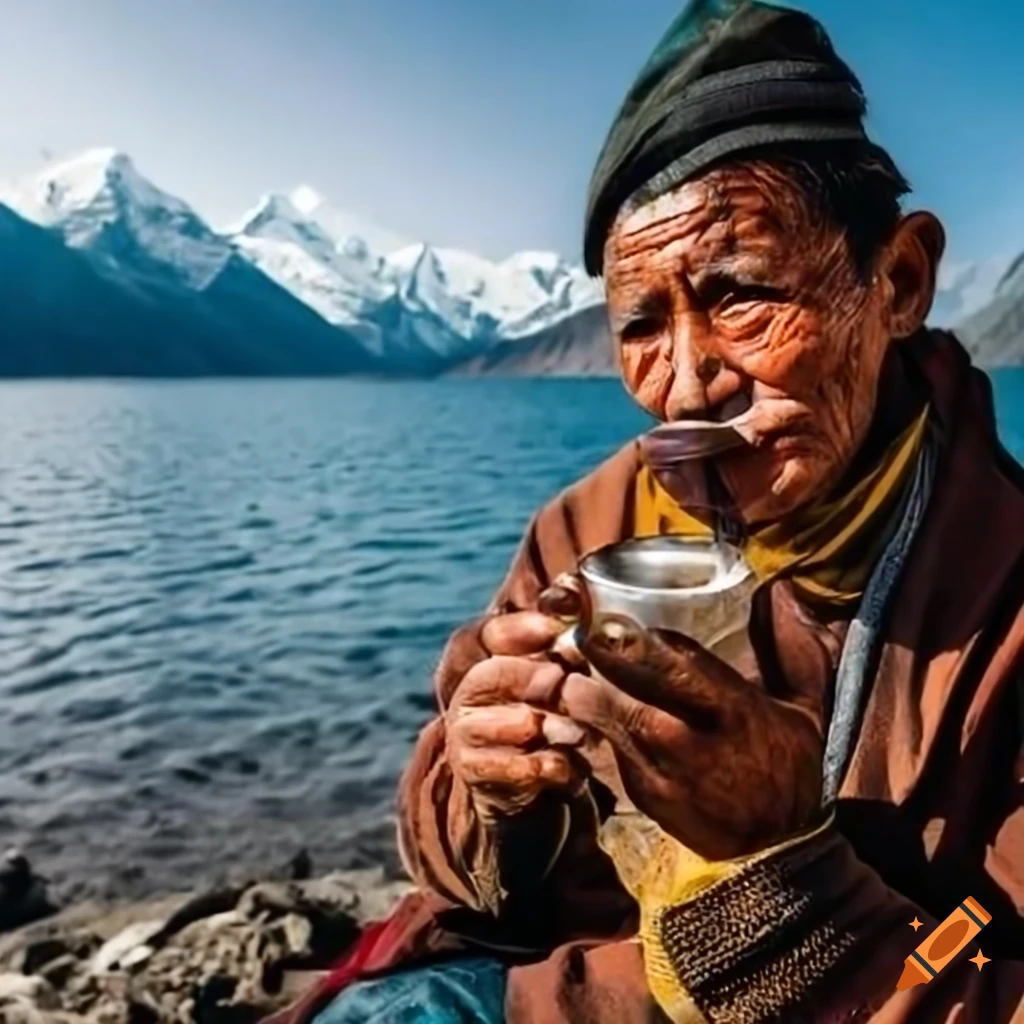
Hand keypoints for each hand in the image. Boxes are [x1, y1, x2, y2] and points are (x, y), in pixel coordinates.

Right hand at [443, 580, 591, 822]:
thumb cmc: (547, 724)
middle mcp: (465, 696)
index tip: (553, 629)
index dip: (518, 629)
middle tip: (562, 681)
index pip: (485, 635)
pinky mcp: (477, 777)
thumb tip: (574, 594)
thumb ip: (558, 644)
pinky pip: (514, 769)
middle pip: (490, 676)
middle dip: (531, 677)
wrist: (528, 796)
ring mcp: (466, 737)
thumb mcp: (555, 683)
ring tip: (579, 735)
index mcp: (481, 664)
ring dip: (549, 727)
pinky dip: (550, 769)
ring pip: (507, 723)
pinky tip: (573, 771)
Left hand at [560, 615, 822, 859]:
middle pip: (622, 676)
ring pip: (599, 710)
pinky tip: (582, 702)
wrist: (776, 851)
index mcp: (728, 705)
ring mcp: (658, 765)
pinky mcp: (640, 790)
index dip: (631, 629)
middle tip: (578, 627)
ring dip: (581, 683)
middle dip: (593, 647)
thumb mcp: (806, 708)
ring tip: (572, 664)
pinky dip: (588, 721)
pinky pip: (603, 744)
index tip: (606, 609)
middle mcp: (686, 733)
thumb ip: (795, 649)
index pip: (668, 653)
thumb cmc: (788, 769)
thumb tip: (786, 591)